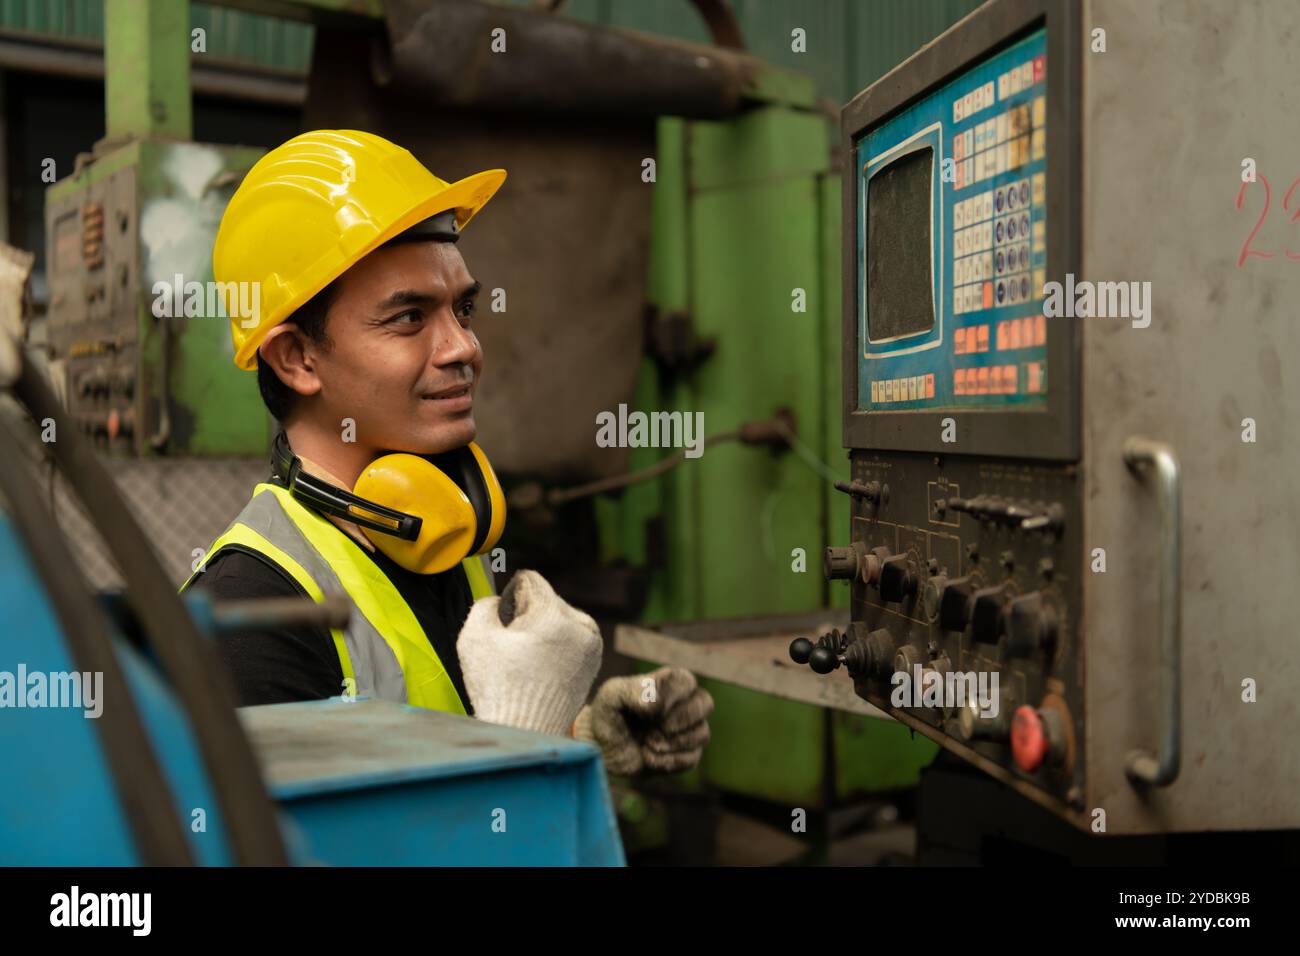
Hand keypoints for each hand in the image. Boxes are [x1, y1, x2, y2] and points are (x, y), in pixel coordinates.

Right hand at [458, 570, 601, 735]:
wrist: (524, 733)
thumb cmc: (499, 688)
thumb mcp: (473, 637)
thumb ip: (485, 603)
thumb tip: (501, 600)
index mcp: (556, 616)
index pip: (529, 580)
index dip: (508, 598)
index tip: (504, 626)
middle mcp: (582, 626)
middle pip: (545, 599)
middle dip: (526, 617)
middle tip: (514, 652)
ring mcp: (592, 645)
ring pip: (558, 618)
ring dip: (541, 631)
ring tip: (527, 663)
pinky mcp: (594, 662)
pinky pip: (569, 638)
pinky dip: (554, 647)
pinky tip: (540, 671)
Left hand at [574, 666, 713, 775]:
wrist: (602, 748)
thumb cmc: (608, 715)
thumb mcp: (612, 695)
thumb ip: (634, 690)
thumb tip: (657, 703)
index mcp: (668, 683)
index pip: (686, 681)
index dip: (671, 696)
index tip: (648, 709)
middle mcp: (683, 704)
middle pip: (706, 703)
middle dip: (681, 718)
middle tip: (657, 727)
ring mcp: (687, 731)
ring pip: (702, 733)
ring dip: (672, 742)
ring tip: (647, 742)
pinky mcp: (686, 756)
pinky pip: (692, 758)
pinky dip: (668, 761)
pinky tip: (647, 757)